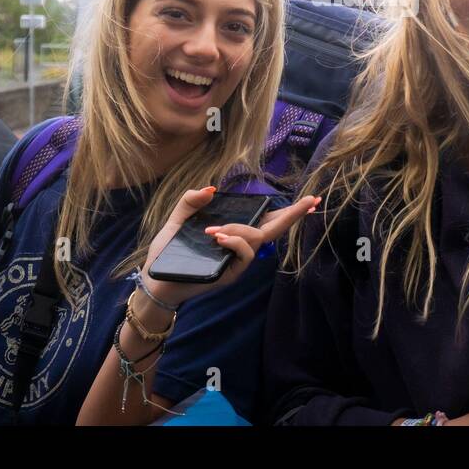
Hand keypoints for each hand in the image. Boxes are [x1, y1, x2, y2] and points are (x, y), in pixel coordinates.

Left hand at [141, 187, 320, 309]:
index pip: (266, 219)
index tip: (311, 199)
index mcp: (234, 233)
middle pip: (276, 229)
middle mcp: (241, 248)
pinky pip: (245, 254)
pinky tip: (219, 237)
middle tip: (312, 201)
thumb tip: (211, 189)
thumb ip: (191, 202)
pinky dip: (235, 241)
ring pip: (257, 239)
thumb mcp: (178, 221)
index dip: (288, 210)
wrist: (156, 280)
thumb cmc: (169, 252)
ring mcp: (238, 262)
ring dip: (240, 229)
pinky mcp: (231, 274)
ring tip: (214, 232)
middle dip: (294, 214)